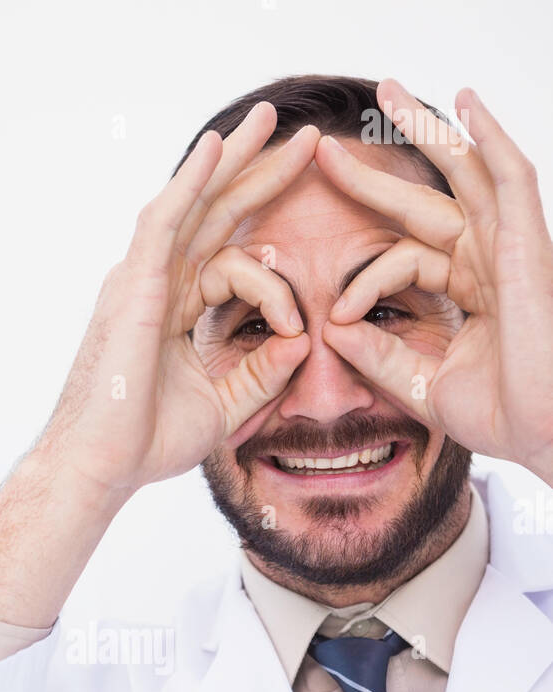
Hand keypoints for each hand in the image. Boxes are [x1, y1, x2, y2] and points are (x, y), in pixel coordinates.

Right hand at [37, 106, 316, 495]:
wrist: (102, 466)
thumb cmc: (146, 444)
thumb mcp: (223, 408)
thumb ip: (262, 375)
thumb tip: (302, 341)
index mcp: (173, 311)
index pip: (230, 263)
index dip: (275, 280)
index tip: (298, 324)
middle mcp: (155, 284)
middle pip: (215, 216)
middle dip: (259, 175)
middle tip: (303, 138)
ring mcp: (141, 280)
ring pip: (194, 204)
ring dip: (233, 159)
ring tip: (271, 121)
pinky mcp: (133, 286)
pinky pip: (166, 222)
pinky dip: (192, 182)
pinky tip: (219, 148)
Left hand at [315, 80, 552, 482]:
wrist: (541, 431)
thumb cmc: (501, 414)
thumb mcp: (422, 384)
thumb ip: (380, 356)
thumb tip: (332, 329)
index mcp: (469, 288)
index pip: (405, 258)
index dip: (363, 279)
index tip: (332, 315)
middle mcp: (490, 259)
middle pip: (427, 201)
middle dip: (378, 172)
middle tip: (328, 147)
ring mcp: (511, 246)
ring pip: (466, 171)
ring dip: (427, 129)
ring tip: (388, 93)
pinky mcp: (529, 242)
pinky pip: (511, 177)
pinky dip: (489, 136)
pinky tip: (464, 103)